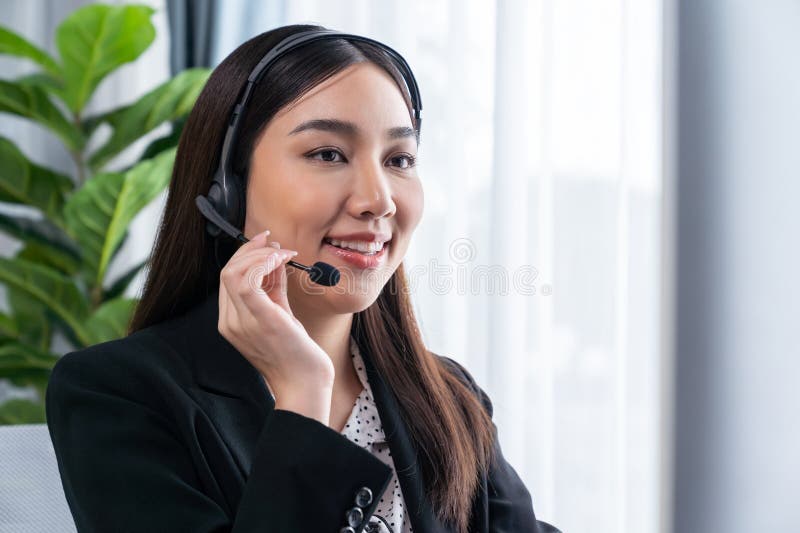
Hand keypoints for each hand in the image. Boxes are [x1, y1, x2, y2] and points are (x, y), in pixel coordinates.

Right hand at [218, 229, 334, 424]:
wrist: (303, 384)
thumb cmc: (295, 353)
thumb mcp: (280, 314)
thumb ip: (274, 288)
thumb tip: (275, 260)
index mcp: (232, 322)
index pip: (228, 279)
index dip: (245, 256)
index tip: (266, 243)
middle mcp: (230, 322)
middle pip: (227, 271)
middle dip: (250, 249)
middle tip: (273, 241)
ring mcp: (241, 322)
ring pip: (233, 272)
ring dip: (258, 254)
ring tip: (281, 252)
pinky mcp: (260, 319)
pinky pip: (248, 280)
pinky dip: (264, 263)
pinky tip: (281, 259)